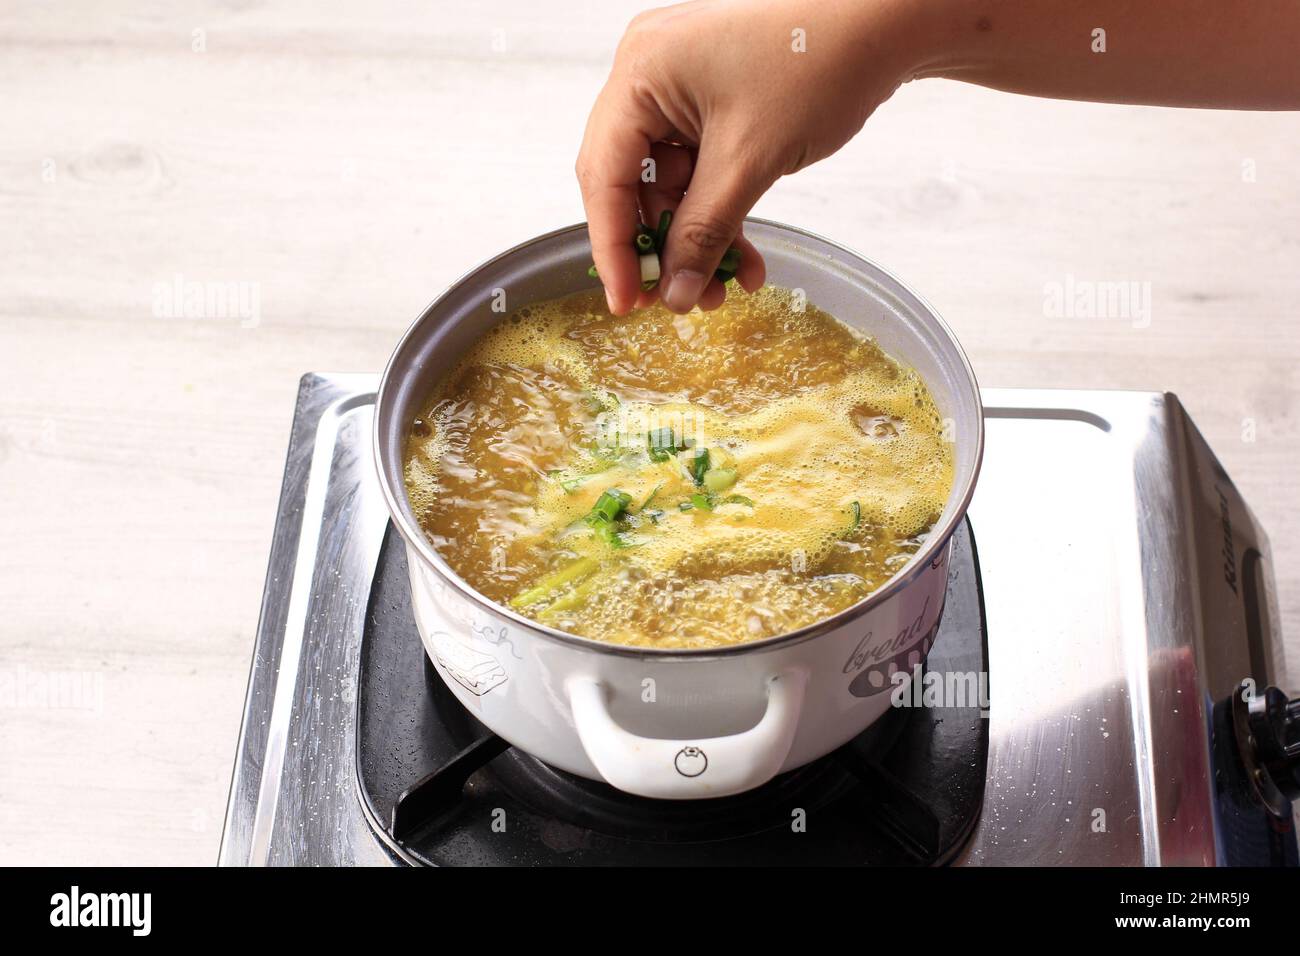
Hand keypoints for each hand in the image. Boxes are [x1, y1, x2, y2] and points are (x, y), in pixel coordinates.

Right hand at [576, 0, 922, 314]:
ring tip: (724, 288)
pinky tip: (742, 257)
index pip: (604, 175)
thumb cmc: (818, 61)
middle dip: (663, 246)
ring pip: (671, 185)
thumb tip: (676, 291)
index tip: (629, 301)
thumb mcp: (750, 160)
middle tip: (678, 299)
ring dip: (696, 238)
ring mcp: (680, 86)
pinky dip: (718, 212)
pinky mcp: (711, 100)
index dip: (613, 246)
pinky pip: (699, 169)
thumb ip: (704, 231)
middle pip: (632, 183)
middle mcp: (649, 75)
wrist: (884, 24)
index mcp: (640, 72)